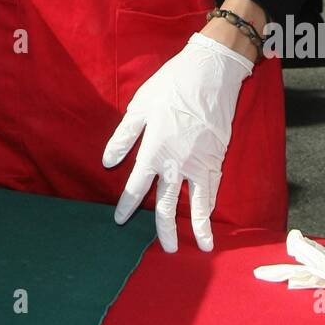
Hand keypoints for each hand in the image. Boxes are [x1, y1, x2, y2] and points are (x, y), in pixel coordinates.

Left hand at [103, 33, 254, 253]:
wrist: (210, 75)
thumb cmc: (171, 86)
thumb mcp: (140, 106)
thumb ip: (124, 137)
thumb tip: (107, 161)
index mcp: (154, 150)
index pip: (138, 187)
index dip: (127, 204)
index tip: (120, 219)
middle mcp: (176, 163)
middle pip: (169, 205)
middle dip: (164, 229)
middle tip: (164, 249)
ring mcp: (199, 164)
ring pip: (197, 204)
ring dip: (198, 228)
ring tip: (201, 248)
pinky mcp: (216, 158)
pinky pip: (214, 189)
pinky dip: (212, 206)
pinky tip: (211, 218)